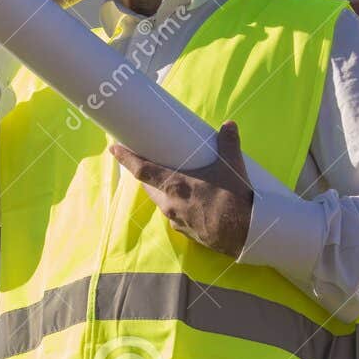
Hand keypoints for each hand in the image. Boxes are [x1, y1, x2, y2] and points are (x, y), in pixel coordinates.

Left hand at [109, 122, 254, 258]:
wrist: (245, 234)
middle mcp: (170, 203)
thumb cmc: (233, 199)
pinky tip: (189, 203)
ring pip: (161, 202)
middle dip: (144, 174)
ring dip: (161, 191)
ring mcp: (176, 220)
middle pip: (149, 186)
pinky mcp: (186, 232)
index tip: (113, 148)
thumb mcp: (232, 166)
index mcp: (174, 184)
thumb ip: (228, 143)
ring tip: (171, 181)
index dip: (125, 158)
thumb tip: (229, 124)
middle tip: (146, 162)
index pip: (141, 170)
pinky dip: (177, 206)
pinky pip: (175, 216)